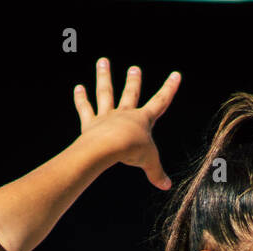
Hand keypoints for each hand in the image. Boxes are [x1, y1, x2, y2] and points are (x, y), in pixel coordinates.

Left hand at [74, 58, 178, 190]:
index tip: (175, 75)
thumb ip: (157, 173)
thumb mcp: (150, 163)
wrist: (109, 146)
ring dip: (104, 77)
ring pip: (106, 93)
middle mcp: (125, 114)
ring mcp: (107, 116)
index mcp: (143, 120)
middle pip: (131, 94)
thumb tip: (167, 186)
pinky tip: (77, 88)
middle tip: (134, 68)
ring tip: (102, 61)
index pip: (161, 101)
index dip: (169, 89)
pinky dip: (81, 99)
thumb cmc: (131, 152)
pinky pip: (85, 109)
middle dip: (134, 81)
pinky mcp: (91, 123)